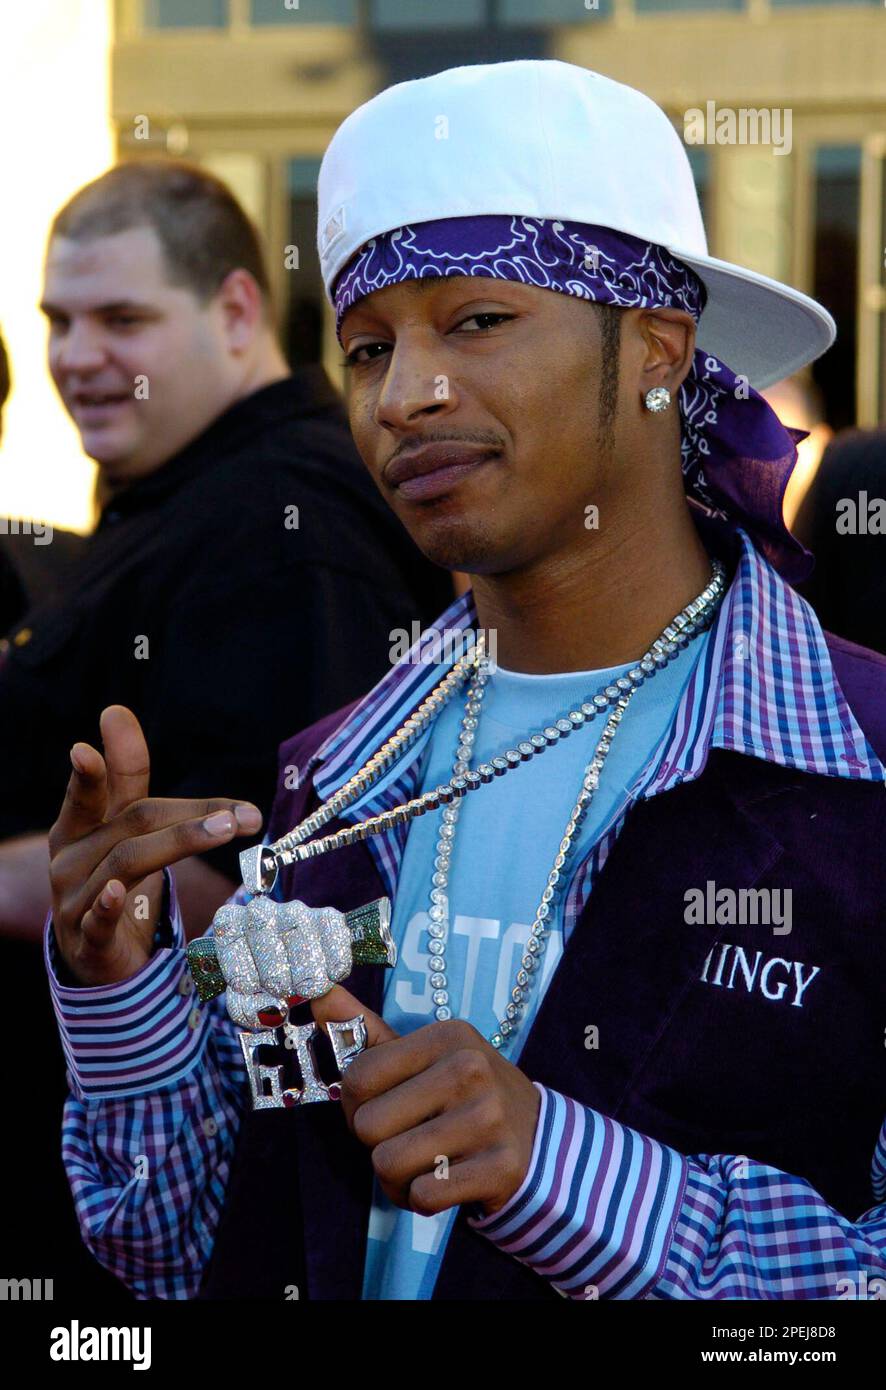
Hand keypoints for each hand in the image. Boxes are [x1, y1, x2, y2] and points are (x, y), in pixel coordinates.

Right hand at [49, 705, 262, 986]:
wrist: (96, 953)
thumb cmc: (113, 874)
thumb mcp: (122, 825)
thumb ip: (128, 774)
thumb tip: (115, 710)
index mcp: (76, 826)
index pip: (94, 792)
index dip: (91, 771)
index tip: (90, 742)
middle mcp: (70, 859)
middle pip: (134, 823)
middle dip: (192, 814)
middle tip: (244, 813)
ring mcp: (75, 901)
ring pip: (127, 863)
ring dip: (179, 842)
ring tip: (225, 830)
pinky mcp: (88, 941)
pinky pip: (98, 920)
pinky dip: (108, 906)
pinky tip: (120, 892)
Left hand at [312, 986, 540, 1219]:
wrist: (537, 1136)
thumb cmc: (464, 1093)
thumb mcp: (424, 1054)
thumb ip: (366, 1030)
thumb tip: (317, 994)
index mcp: (446, 1036)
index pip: (357, 1078)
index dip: (357, 1104)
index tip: (384, 1106)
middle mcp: (469, 1071)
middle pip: (368, 1126)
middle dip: (377, 1143)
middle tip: (407, 1137)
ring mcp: (487, 1119)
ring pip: (389, 1165)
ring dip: (396, 1177)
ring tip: (423, 1162)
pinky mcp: (499, 1167)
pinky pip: (422, 1197)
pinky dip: (422, 1200)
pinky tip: (443, 1182)